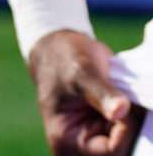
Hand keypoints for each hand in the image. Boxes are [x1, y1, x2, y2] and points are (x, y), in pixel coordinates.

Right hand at [31, 29, 144, 154]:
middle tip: (126, 97)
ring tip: (123, 96)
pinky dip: (137, 118)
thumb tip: (120, 110)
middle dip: (132, 124)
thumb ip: (100, 92)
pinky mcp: (108, 136)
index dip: (127, 127)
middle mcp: (80, 151)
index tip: (125, 102)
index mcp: (66, 142)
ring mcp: (95, 145)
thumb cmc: (64, 61)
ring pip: (131, 144)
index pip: (113, 150)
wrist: (60, 52)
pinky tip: (126, 101)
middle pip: (124, 151)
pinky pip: (132, 136)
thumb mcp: (81, 72)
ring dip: (136, 120)